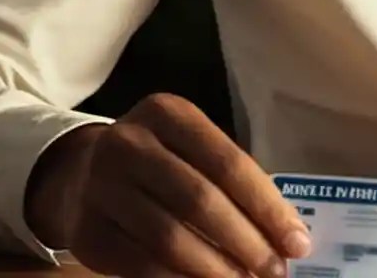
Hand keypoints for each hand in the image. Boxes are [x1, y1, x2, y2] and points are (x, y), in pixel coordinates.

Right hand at [24, 93, 311, 277]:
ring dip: (216, 269)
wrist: (79, 173)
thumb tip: (286, 237)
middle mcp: (129, 142)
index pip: (229, 164)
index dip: (268, 208)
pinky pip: (141, 264)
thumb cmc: (160, 162)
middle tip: (276, 272)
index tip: (297, 242)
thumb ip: (234, 183)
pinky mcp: (85, 229)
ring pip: (170, 238)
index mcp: (167, 113)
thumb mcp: (192, 150)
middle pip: (200, 200)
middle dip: (247, 243)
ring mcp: (100, 185)